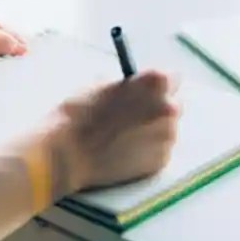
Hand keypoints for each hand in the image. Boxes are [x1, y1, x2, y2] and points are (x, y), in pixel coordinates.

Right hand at [48, 70, 180, 193]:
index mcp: (155, 82)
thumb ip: (127, 85)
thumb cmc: (78, 114)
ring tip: (124, 137)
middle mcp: (168, 108)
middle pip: (172, 105)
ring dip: (152, 131)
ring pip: (167, 130)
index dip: (154, 87)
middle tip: (134, 116)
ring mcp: (167, 137)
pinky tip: (125, 152)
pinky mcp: (160, 162)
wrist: (67, 155)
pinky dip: (147, 151)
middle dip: (156, 109)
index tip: (144, 93)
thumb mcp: (101, 85)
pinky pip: (160, 151)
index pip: (170, 79)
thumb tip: (134, 87)